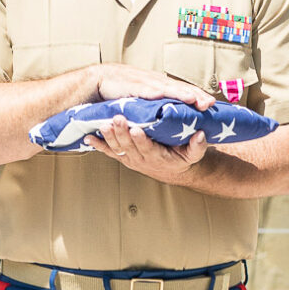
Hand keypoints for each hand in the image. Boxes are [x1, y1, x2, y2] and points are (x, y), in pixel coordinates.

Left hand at [88, 113, 208, 179]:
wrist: (170, 170)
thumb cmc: (181, 158)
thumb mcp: (193, 154)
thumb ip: (197, 146)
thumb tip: (201, 135)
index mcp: (158, 156)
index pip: (148, 148)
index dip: (141, 140)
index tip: (137, 129)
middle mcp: (141, 158)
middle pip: (129, 146)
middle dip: (121, 133)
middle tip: (116, 119)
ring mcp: (129, 158)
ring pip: (117, 147)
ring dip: (108, 136)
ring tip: (102, 124)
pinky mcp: (122, 156)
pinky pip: (108, 151)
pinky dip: (98, 145)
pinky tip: (87, 137)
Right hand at [94, 63, 212, 110]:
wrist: (97, 80)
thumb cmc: (119, 90)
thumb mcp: (140, 98)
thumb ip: (154, 104)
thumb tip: (166, 113)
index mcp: (158, 85)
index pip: (181, 91)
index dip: (196, 96)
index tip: (212, 104)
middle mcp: (154, 81)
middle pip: (179, 88)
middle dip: (195, 95)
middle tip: (210, 103)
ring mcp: (144, 82)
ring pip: (167, 88)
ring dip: (181, 94)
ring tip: (195, 100)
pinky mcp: (132, 86)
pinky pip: (147, 90)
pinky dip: (157, 93)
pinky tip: (164, 96)